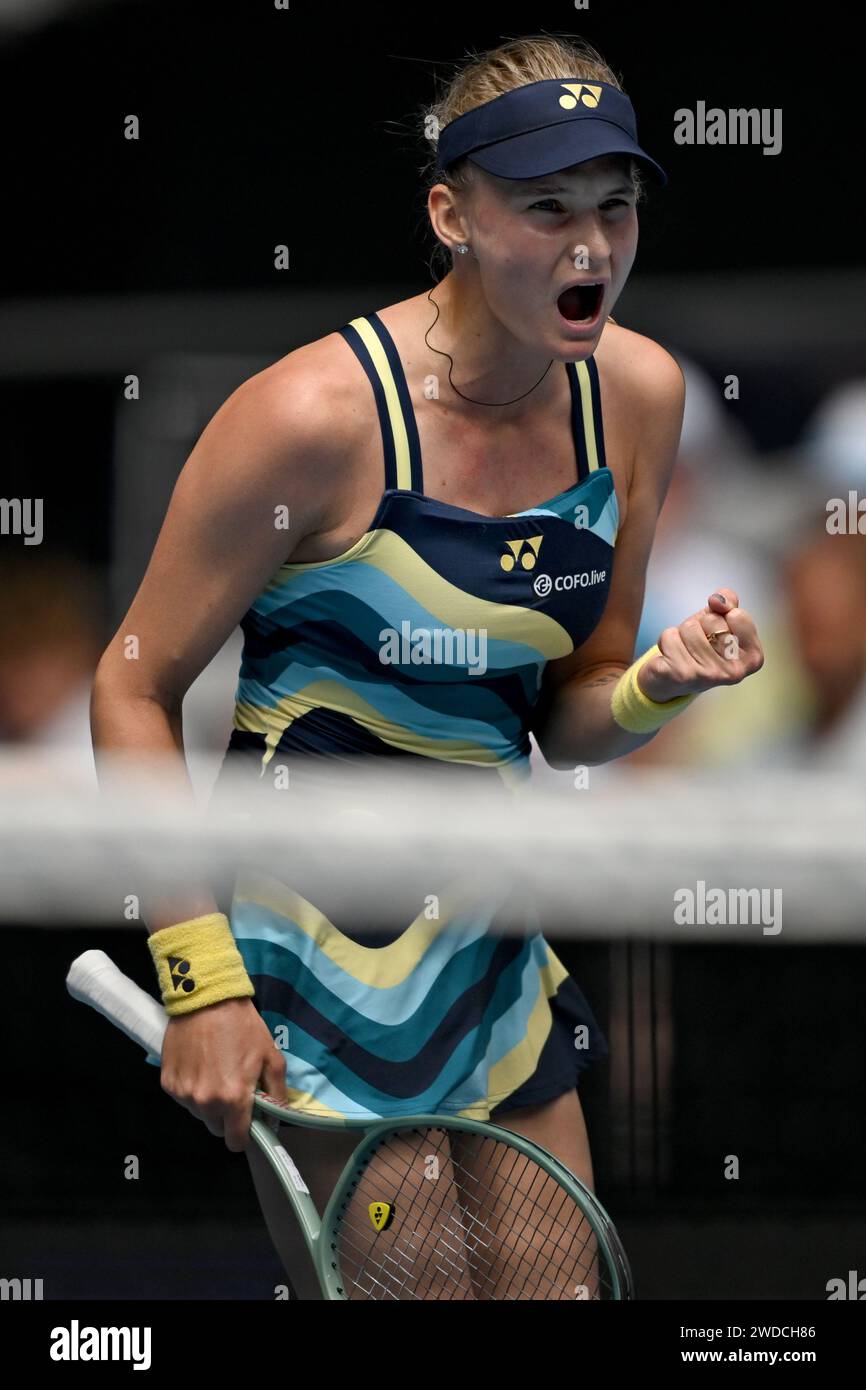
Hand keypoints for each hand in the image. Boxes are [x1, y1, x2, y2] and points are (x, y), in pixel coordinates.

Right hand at [160, 996, 288, 1151]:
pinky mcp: (168, 1083)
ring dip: (208, 1102)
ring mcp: (184, 1094)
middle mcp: (206, 1102)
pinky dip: (192, 1089)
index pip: (236, 1141)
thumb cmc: (243, 1027)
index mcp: (234, 1100)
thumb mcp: (271, 1057)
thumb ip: (276, 1093)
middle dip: (226, 1116)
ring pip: (199, 1113)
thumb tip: (274, 1119)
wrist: (206, 1000)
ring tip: (215, 1073)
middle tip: (232, 1090)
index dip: (244, 1135)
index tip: (247, 1124)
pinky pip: (183, 1098)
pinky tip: (199, 1066)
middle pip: (216, 1128)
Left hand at [637, 588, 763, 702]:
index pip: (738, 615)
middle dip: (701, 624)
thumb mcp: (721, 620)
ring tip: (684, 649)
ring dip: (682, 633)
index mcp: (753, 658)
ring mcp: (708, 676)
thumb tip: (717, 600)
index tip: (718, 633)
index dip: (722, 615)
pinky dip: (666, 640)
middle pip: (713, 621)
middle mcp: (734, 672)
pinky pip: (670, 636)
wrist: (671, 679)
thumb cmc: (701, 645)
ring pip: (689, 627)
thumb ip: (728, 602)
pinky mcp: (681, 675)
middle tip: (698, 644)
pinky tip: (671, 657)